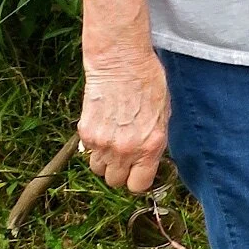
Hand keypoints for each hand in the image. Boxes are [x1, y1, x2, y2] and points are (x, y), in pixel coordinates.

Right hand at [77, 43, 169, 194]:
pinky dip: (93, 145)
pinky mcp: (86, 133)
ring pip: (98, 170)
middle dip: (120, 172)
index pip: (138, 185)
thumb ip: (154, 141)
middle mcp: (126, 150)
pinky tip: (103, 126)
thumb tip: (149, 157)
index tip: (138, 172)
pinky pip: (88, 152)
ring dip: (104, 161)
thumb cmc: (147, 82)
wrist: (121, 62)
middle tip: (124, 155)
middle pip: (115, 181)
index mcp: (150, 146)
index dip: (138, 180)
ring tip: (112, 140)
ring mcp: (103, 143)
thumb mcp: (163, 114)